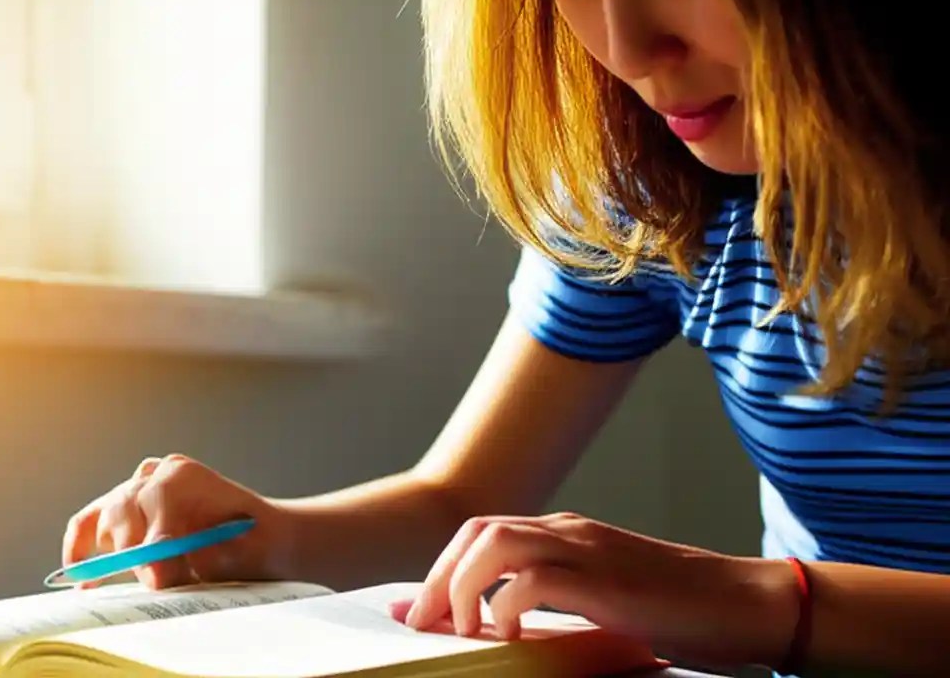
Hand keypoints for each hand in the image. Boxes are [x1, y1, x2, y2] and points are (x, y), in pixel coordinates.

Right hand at [61, 454, 288, 589]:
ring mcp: (133, 491)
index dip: (156, 540)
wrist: (258, 540)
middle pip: (123, 509)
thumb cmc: (251, 544)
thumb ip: (201, 557)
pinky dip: (81, 549)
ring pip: (105, 520)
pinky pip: (88, 524)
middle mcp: (154, 475)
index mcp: (183, 476)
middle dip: (136, 553)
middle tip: (157, 582)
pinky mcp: (120, 512)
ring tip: (146, 578)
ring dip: (118, 555)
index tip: (161, 575)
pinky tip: (82, 579)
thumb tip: (155, 571)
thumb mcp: (236, 552)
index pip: (156, 499)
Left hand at [401, 512, 798, 668]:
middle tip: (423, 622)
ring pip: (494, 542)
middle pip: (477, 532)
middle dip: (440, 576)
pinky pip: (531, 579)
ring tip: (461, 628)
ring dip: (464, 585)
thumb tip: (504, 627)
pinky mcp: (603, 580)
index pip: (485, 533)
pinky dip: (504, 605)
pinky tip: (505, 635)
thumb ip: (558, 600)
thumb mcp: (605, 598)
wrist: (744, 602)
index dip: (445, 568)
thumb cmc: (680, 609)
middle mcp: (569, 530)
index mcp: (567, 532)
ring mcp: (586, 549)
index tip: (419, 607)